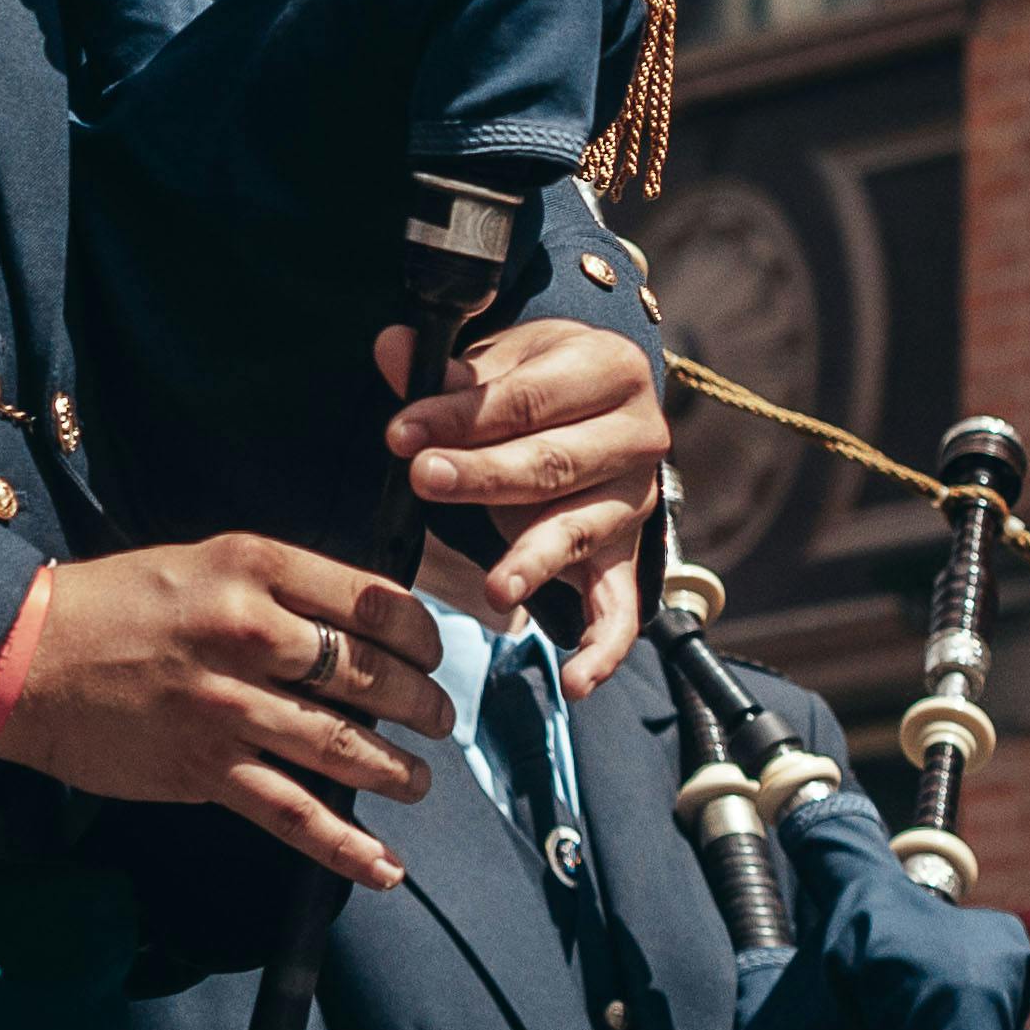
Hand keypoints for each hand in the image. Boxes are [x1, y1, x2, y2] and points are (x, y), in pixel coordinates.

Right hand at [0, 533, 450, 887]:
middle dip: (422, 706)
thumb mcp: (203, 560)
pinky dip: (346, 847)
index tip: (435, 653)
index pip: (372, 600)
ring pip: (343, 747)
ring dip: (397, 772)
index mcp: (251, 566)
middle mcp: (247, 632)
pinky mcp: (203, 769)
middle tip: (439, 721)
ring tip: (417, 781)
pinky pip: (293, 813)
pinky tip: (384, 867)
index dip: (423, 635)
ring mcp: (226, 706)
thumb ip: (279, 587)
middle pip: (371, 675)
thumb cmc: (114, 603)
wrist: (25, 657)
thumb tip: (362, 625)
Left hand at [385, 322, 668, 694]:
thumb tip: (392, 348)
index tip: (400, 432)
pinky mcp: (627, 557)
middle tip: (425, 480)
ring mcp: (635, 502)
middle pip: (554, 462)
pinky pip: (621, 607)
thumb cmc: (531, 382)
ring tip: (496, 588)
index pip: (525, 398)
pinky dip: (604, 648)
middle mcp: (637, 436)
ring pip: (580, 530)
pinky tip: (577, 682)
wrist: (589, 407)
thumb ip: (444, 367)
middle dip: (485, 476)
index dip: (459, 415)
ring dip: (534, 559)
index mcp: (609, 368)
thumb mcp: (495, 362)